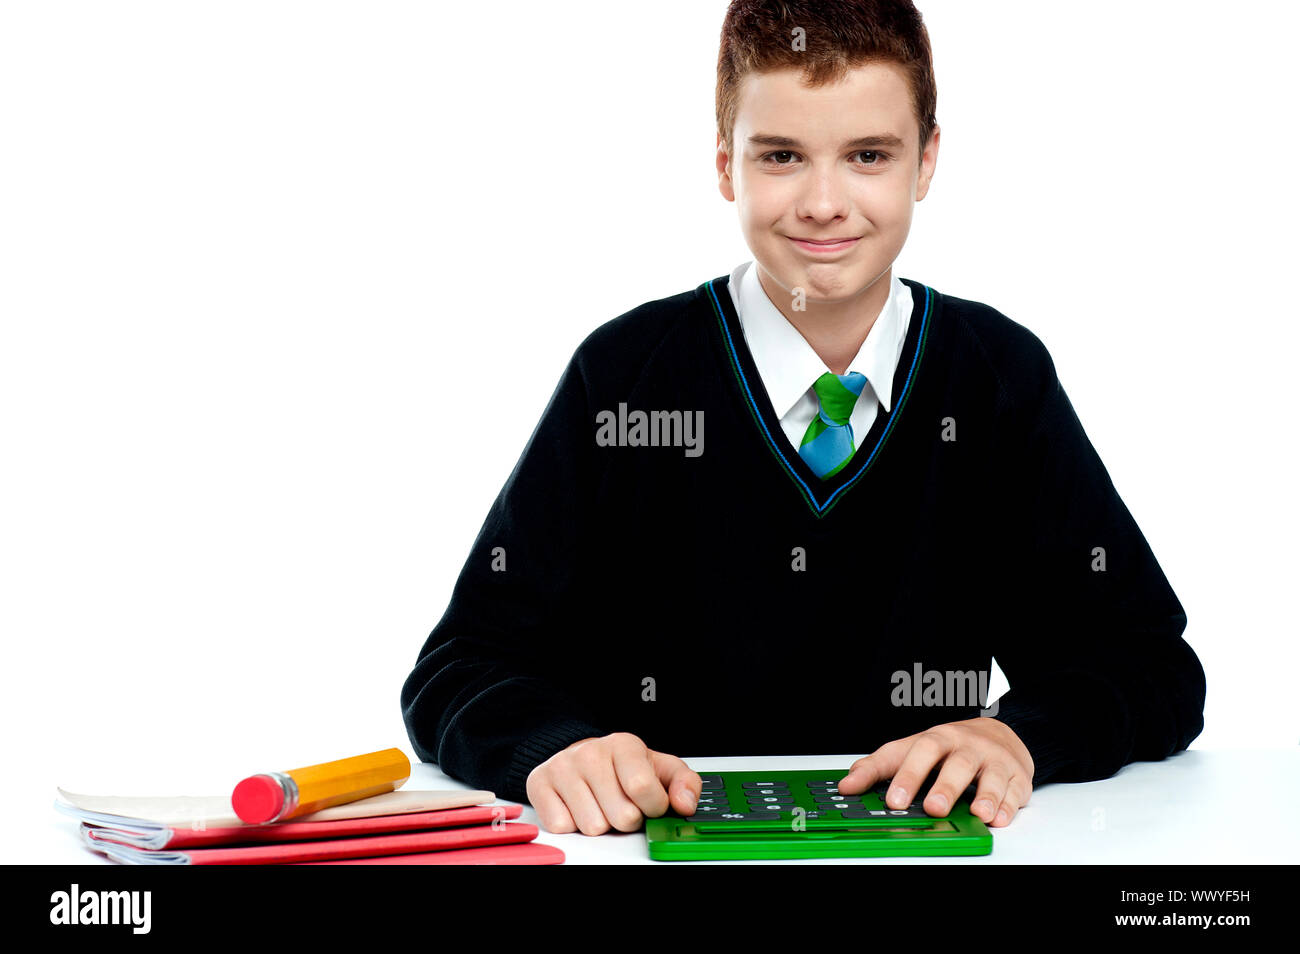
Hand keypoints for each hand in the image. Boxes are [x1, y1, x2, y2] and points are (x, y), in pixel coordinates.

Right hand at [525, 731, 700, 834]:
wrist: (582, 757)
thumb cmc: (624, 768)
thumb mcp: (661, 770)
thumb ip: (684, 784)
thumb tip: (685, 804)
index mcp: (623, 744)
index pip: (642, 787)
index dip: (653, 806)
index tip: (650, 802)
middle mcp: (590, 752)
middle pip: (620, 816)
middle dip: (627, 818)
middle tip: (622, 803)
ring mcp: (562, 767)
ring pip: (592, 826)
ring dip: (600, 824)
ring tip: (600, 804)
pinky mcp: (539, 783)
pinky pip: (562, 826)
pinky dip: (573, 824)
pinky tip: (578, 806)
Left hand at [836, 718, 1033, 827]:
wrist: (998, 734)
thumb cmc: (949, 747)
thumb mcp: (911, 750)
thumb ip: (879, 767)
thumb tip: (846, 786)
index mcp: (935, 739)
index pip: (917, 753)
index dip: (905, 776)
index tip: (893, 801)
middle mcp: (965, 747)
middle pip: (955, 762)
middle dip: (944, 785)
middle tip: (932, 808)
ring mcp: (993, 760)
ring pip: (989, 776)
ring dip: (984, 795)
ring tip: (976, 814)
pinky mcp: (1016, 776)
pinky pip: (1014, 790)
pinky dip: (1007, 805)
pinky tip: (998, 817)